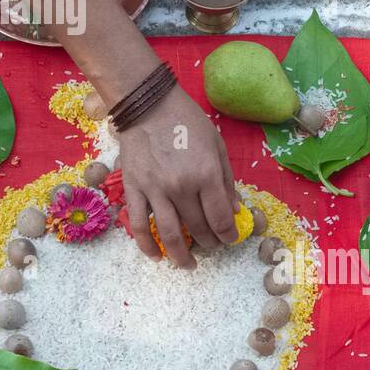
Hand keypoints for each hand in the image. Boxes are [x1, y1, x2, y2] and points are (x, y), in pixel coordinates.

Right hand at [117, 87, 239, 268]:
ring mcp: (155, 190)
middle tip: (212, 245)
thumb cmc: (187, 121)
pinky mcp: (134, 189)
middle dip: (209, 243)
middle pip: (198, 229)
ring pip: (170, 235)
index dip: (228, 234)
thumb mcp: (217, 145)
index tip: (229, 238)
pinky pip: (139, 225)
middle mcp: (182, 187)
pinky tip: (155, 257)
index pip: (221, 218)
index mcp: (206, 175)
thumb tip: (235, 210)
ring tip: (188, 264)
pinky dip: (147, 246)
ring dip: (181, 255)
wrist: (148, 105)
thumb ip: (226, 180)